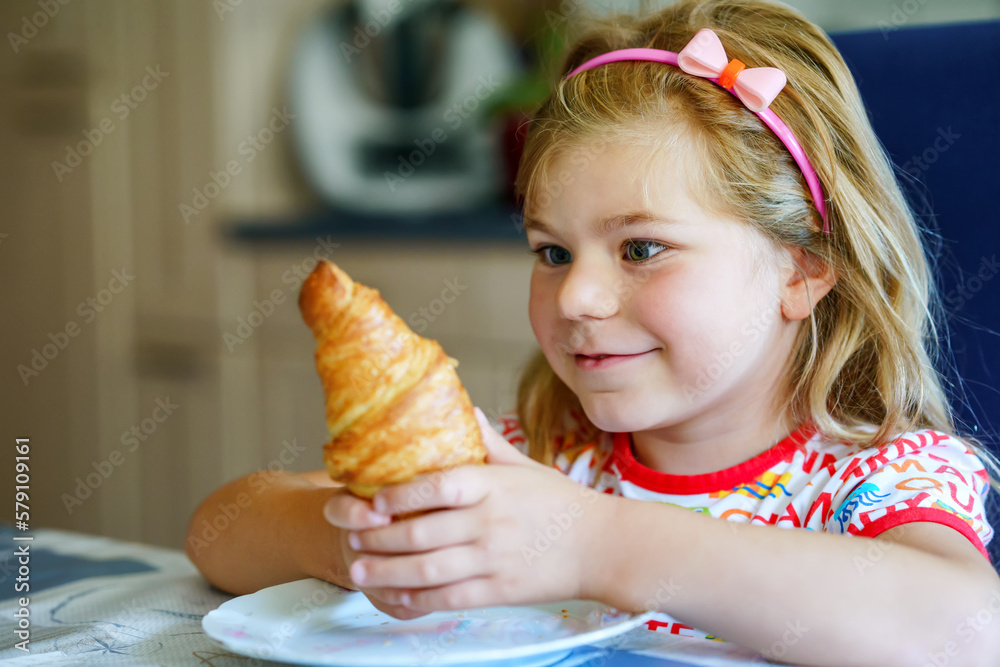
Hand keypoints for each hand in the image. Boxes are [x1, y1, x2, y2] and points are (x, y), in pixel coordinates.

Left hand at [338, 407, 608, 615]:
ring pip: (428, 569)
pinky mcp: (498, 590)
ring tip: (358, 569)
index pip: (436, 486)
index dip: (398, 495)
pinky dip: (416, 599)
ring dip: (387, 571)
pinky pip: (448, 597)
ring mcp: (493, 559)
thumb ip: (488, 442)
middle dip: (379, 537)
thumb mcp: (524, 465)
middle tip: (351, 535)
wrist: (600, 546)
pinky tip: (394, 596)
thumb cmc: (559, 502)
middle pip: (422, 532)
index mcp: (492, 486)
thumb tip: (465, 407)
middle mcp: (489, 522)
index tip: (371, 499)